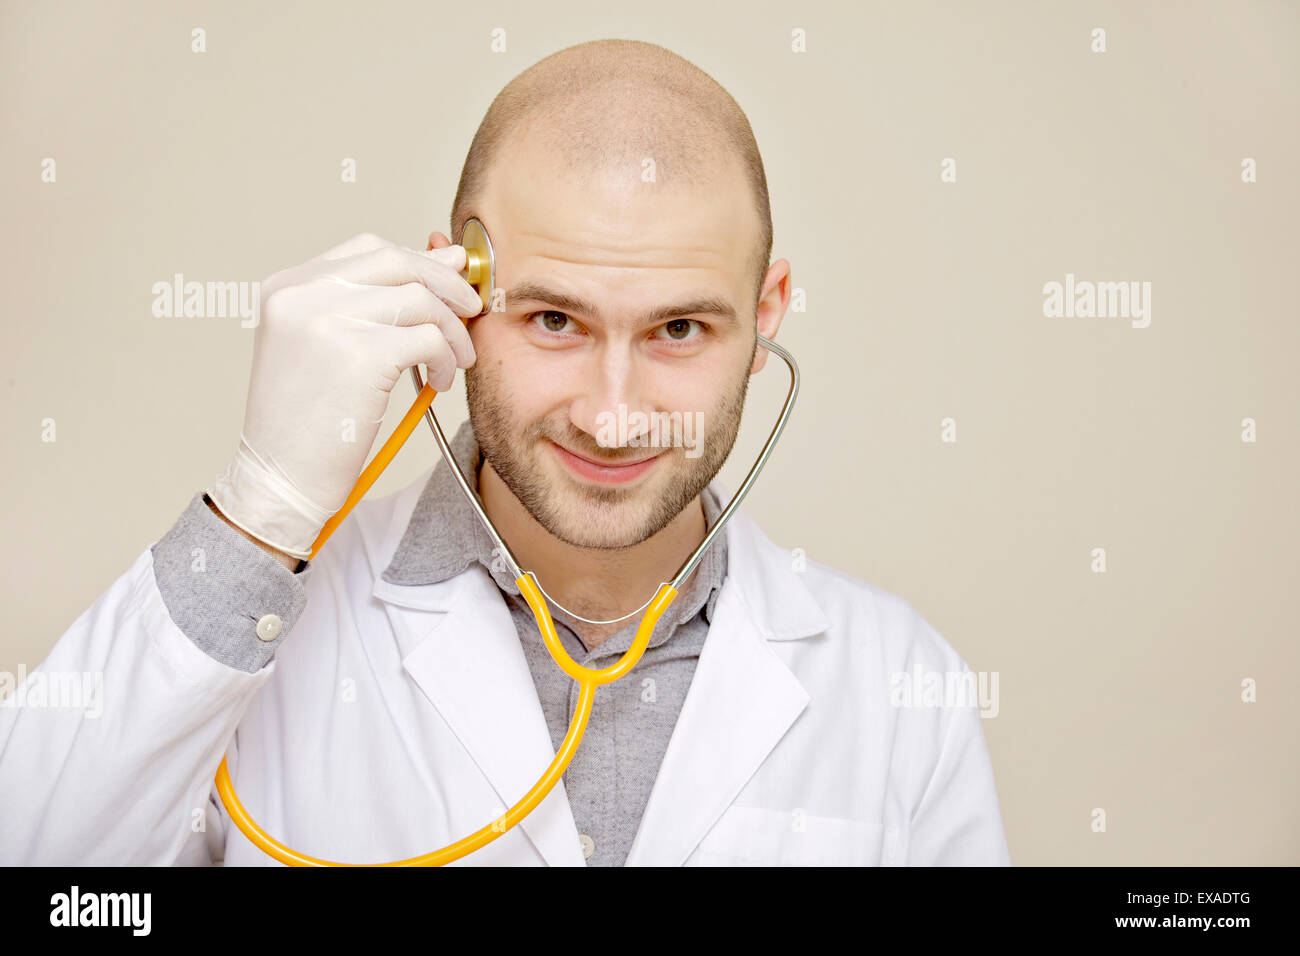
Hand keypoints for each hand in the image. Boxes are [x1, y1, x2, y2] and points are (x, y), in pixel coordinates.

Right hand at [208, 232, 481, 557]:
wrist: (280, 479)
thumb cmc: (309, 422)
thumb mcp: (328, 347)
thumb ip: (376, 303)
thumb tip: (447, 257)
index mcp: (288, 286)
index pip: (369, 249)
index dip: (420, 262)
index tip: (449, 286)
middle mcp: (301, 294)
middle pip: (399, 262)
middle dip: (447, 285)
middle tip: (470, 312)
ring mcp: (327, 320)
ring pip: (421, 299)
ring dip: (451, 331)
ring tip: (453, 362)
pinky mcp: (359, 354)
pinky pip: (429, 339)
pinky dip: (447, 358)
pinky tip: (439, 381)